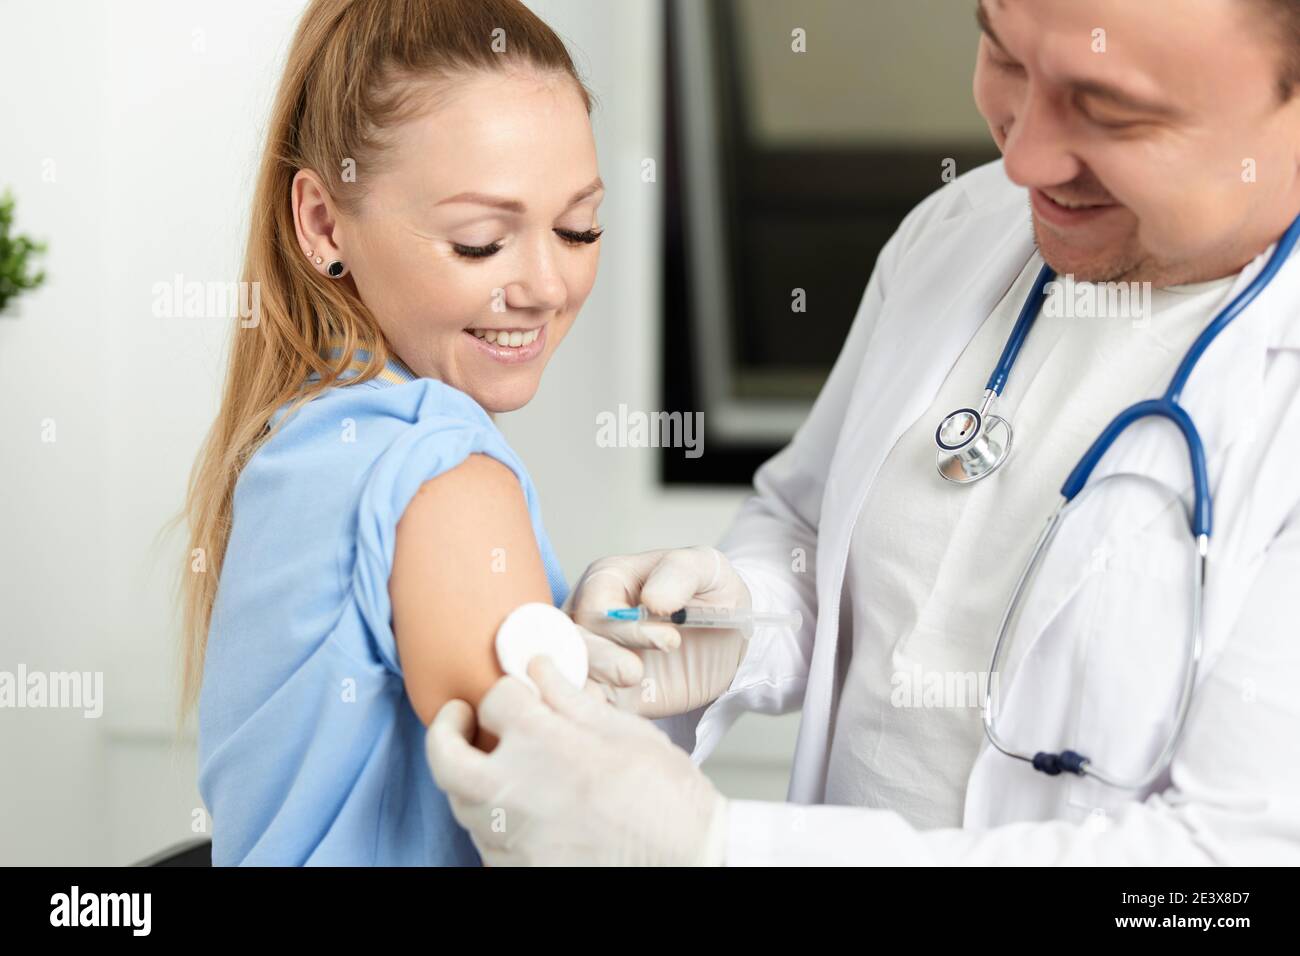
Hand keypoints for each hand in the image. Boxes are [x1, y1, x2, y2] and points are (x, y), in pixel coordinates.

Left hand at [427, 657, 727, 865]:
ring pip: (461, 802)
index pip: (496, 699)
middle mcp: (513, 790)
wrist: (689, 862)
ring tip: (495, 764)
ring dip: (469, 777)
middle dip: (445, 729)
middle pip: (445, 755)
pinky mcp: (516, 870)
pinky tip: (520, 810)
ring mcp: (510, 838)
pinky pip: (485, 842)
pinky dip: (492, 820)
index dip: (510, 689)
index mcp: (542, 742)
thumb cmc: (667, 798)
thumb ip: (571, 699)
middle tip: (460, 716)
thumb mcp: (626, 731)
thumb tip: (541, 668)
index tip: (520, 692)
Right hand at [567, 546, 751, 717]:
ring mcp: (597, 656)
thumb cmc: (710, 592)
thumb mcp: (705, 568)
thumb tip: (652, 601)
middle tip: (635, 671)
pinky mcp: (609, 690)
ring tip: (634, 679)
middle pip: (575, 640)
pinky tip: (618, 711)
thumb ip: (679, 573)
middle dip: (602, 657)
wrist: (729, 636)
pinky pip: (590, 702)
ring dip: (597, 682)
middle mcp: (592, 617)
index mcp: (608, 580)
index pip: (594, 605)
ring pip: (575, 673)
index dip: (623, 626)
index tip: (668, 637)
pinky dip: (596, 708)